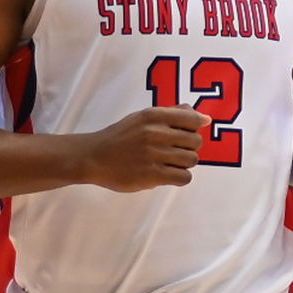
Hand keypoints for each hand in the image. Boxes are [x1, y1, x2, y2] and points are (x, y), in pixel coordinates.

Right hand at [78, 107, 206, 191]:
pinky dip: (180, 177)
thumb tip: (200, 115)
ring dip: (185, 163)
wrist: (93, 157)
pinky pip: (184, 177)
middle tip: (177, 151)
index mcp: (153, 116)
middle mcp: (155, 133)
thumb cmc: (120, 137)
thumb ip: (170, 114)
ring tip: (171, 163)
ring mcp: (154, 155)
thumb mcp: (141, 118)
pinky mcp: (152, 175)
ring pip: (191, 160)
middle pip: (195, 141)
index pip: (191, 118)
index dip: (197, 126)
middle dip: (190, 147)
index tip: (193, 131)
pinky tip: (169, 174)